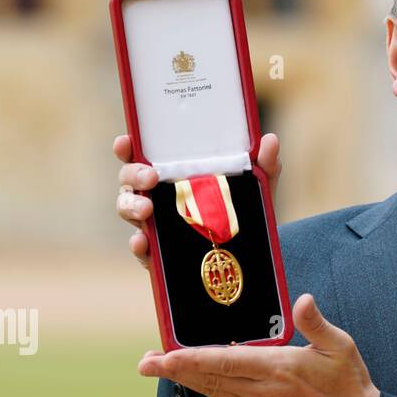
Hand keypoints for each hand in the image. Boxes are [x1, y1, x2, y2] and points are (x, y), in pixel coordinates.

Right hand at [113, 132, 282, 270]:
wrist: (247, 256)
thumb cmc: (239, 212)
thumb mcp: (254, 189)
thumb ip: (262, 166)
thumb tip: (270, 140)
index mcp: (172, 174)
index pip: (142, 155)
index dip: (127, 147)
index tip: (125, 142)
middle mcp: (156, 196)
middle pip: (129, 181)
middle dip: (133, 175)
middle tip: (150, 177)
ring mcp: (154, 225)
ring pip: (128, 210)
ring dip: (131, 206)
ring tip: (146, 209)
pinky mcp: (157, 254)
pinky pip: (141, 249)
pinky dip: (139, 245)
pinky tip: (143, 242)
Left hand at [137, 293, 379, 396]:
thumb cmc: (348, 384)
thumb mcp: (341, 347)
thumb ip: (316, 324)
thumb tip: (302, 299)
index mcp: (278, 370)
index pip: (225, 362)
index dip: (192, 360)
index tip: (165, 356)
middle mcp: (262, 393)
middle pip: (209, 379)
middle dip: (175, 370)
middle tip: (144, 362)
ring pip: (213, 392)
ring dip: (186, 379)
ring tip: (159, 366)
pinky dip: (206, 389)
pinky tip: (192, 379)